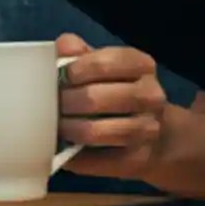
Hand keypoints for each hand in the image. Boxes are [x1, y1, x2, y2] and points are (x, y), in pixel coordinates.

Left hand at [56, 33, 167, 179]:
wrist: (152, 135)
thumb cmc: (113, 92)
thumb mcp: (99, 66)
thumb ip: (78, 54)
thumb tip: (63, 46)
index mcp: (141, 64)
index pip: (104, 63)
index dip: (74, 71)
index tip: (60, 78)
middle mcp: (151, 95)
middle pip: (95, 98)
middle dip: (65, 103)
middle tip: (52, 107)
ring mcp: (148, 129)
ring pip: (96, 131)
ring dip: (69, 130)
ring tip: (59, 127)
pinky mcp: (138, 159)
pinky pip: (99, 159)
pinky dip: (77, 156)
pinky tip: (68, 149)